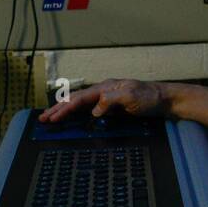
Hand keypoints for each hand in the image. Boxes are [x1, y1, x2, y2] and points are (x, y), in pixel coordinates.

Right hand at [38, 79, 171, 122]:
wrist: (165, 99)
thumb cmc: (150, 97)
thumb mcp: (132, 97)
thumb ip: (112, 100)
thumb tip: (94, 110)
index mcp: (105, 87)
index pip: (80, 98)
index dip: (65, 108)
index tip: (52, 117)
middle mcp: (103, 91)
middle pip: (76, 100)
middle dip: (58, 109)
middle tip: (43, 119)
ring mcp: (107, 98)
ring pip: (80, 104)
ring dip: (65, 111)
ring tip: (51, 117)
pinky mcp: (112, 107)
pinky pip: (89, 109)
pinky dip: (77, 113)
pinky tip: (72, 118)